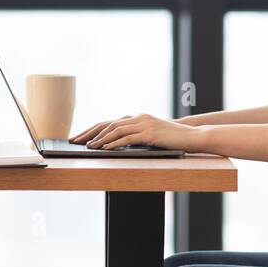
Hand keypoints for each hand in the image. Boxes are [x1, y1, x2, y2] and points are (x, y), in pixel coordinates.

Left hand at [69, 113, 203, 151]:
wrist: (191, 136)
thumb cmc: (171, 139)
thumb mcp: (151, 136)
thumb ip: (136, 137)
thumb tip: (117, 145)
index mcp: (137, 118)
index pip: (109, 122)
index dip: (93, 129)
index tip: (80, 136)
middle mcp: (138, 118)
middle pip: (108, 124)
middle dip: (90, 133)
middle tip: (76, 140)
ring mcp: (144, 124)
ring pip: (115, 130)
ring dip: (100, 139)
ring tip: (89, 147)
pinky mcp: (149, 133)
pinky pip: (127, 138)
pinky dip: (114, 143)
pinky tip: (105, 148)